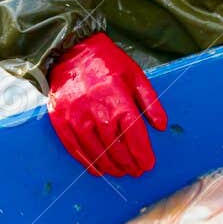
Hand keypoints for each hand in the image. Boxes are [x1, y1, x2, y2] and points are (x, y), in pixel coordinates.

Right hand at [46, 33, 166, 175]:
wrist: (69, 50)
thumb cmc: (106, 63)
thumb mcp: (135, 76)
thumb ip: (150, 102)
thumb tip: (162, 126)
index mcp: (118, 100)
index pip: (134, 135)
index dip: (142, 153)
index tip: (148, 165)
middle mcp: (96, 111)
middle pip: (116, 147)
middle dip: (128, 163)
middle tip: (136, 171)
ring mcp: (76, 117)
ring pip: (96, 152)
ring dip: (110, 166)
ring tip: (120, 172)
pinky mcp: (60, 119)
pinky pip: (75, 148)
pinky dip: (87, 162)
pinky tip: (97, 170)